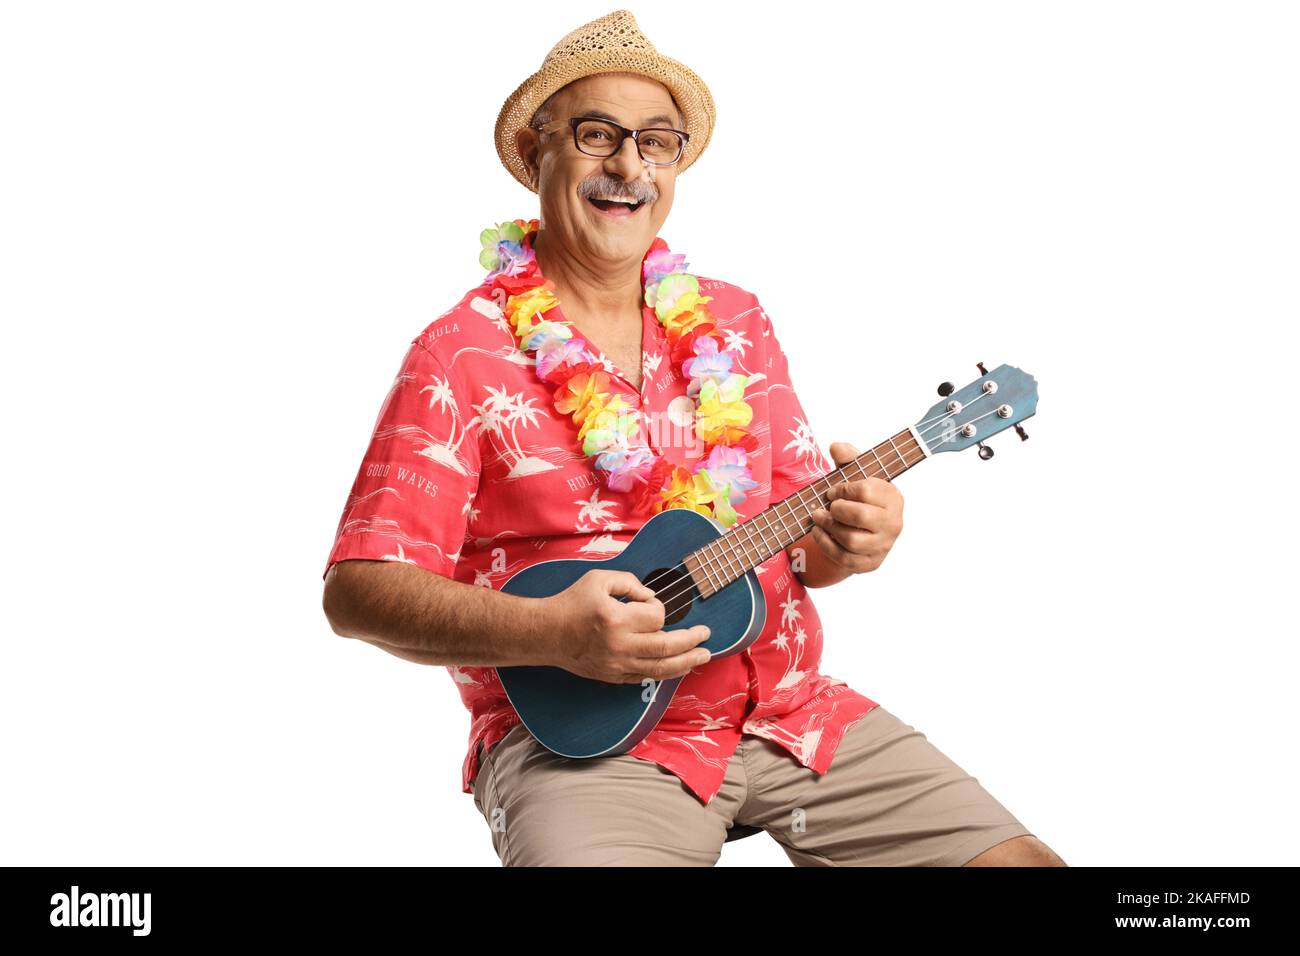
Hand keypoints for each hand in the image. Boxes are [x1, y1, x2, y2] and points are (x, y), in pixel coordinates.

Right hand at [544, 569, 711, 684]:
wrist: (546, 634)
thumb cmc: (571, 602)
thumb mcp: (598, 579)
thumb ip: (630, 582)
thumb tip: (652, 597)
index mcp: (616, 619)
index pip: (656, 617)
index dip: (659, 608)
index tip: (650, 603)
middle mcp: (619, 645)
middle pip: (666, 647)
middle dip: (691, 641)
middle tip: (706, 635)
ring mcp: (616, 665)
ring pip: (660, 669)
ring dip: (686, 663)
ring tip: (703, 656)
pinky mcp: (613, 676)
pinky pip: (645, 678)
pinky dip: (664, 673)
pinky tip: (678, 667)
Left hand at [808, 442, 904, 573]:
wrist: (862, 529)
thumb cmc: (860, 498)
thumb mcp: (856, 474)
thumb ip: (848, 457)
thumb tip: (836, 448)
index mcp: (893, 498)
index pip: (867, 491)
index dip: (843, 489)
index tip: (832, 490)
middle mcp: (894, 524)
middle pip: (861, 517)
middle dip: (837, 510)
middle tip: (826, 506)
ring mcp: (883, 546)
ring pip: (851, 540)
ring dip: (828, 527)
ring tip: (818, 518)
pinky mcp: (869, 564)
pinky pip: (844, 558)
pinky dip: (825, 544)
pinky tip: (818, 532)